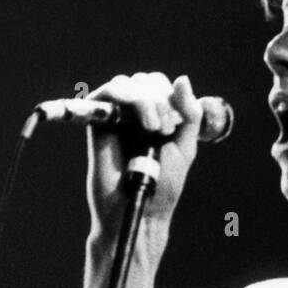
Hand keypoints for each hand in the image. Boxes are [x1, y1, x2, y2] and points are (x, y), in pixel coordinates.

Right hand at [84, 72, 202, 233]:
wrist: (139, 209)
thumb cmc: (163, 186)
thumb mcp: (185, 147)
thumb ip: (189, 114)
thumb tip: (182, 78)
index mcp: (154, 117)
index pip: (159, 85)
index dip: (170, 97)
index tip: (174, 127)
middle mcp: (133, 115)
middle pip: (144, 80)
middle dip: (159, 98)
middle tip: (164, 130)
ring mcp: (115, 119)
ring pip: (126, 83)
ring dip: (145, 100)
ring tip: (152, 129)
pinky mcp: (99, 125)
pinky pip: (107, 93)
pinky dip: (125, 95)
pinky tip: (140, 119)